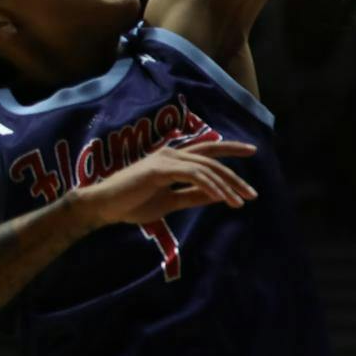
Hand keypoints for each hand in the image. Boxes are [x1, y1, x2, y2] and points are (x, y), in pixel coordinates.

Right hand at [71, 140, 259, 228]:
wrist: (102, 207)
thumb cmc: (132, 204)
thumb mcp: (169, 201)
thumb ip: (193, 195)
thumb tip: (219, 194)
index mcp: (174, 159)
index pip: (208, 150)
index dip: (231, 148)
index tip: (253, 151)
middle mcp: (172, 153)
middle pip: (212, 160)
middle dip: (235, 177)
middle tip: (252, 193)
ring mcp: (166, 159)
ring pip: (206, 169)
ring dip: (226, 186)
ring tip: (240, 202)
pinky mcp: (159, 169)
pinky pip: (193, 175)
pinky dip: (210, 186)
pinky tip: (222, 198)